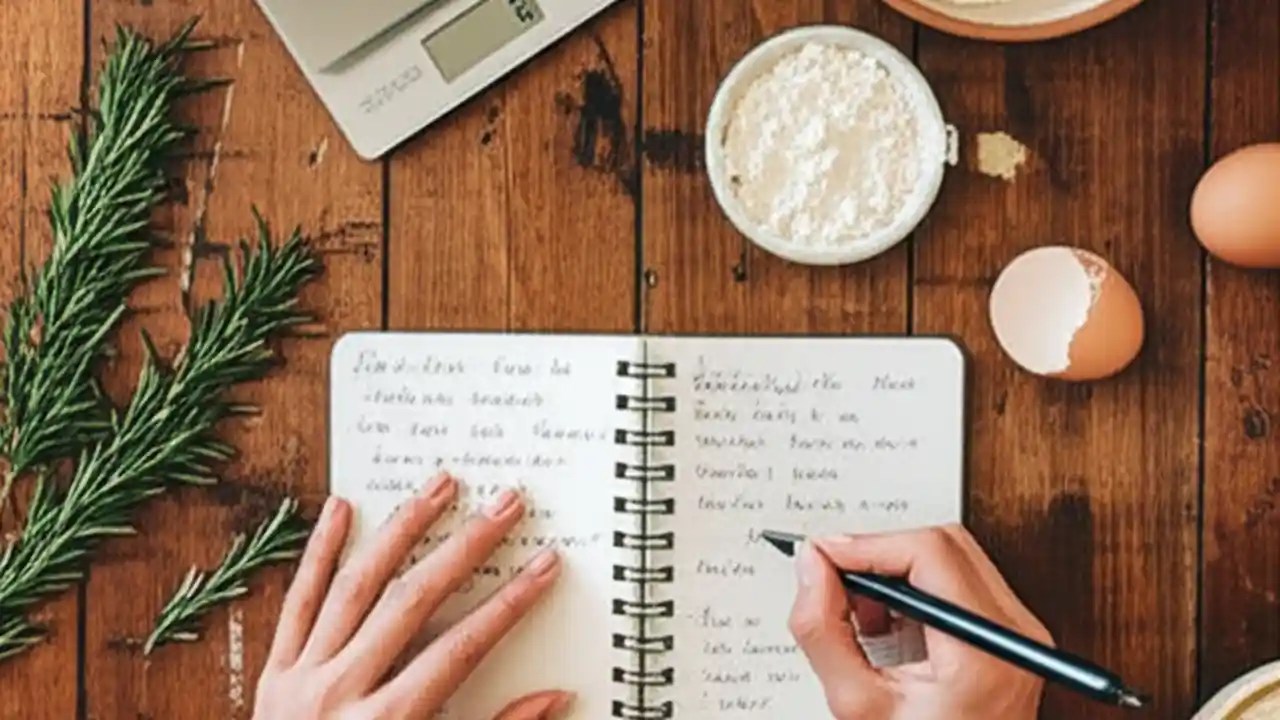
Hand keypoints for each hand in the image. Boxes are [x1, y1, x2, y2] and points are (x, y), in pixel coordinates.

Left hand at [254, 473, 571, 719]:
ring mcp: (302, 678)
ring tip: (439, 485)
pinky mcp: (274, 672)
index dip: (510, 603)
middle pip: (415, 602)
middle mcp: (343, 693)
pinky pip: (298, 600)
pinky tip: (340, 508)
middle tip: (505, 505)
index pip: (463, 647)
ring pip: (357, 585)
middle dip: (467, 548)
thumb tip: (555, 696)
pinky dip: (319, 551)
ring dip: (403, 530)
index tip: (545, 565)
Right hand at [789, 524, 1050, 719]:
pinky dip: (913, 590)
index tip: (822, 554)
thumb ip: (824, 630)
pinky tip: (888, 627)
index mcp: (987, 653)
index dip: (867, 545)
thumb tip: (812, 566)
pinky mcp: (1010, 634)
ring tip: (863, 618)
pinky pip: (959, 581)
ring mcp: (1020, 633)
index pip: (929, 554)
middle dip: (878, 556)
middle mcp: (1017, 634)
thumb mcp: (857, 706)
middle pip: (942, 545)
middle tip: (834, 583)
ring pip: (950, 557)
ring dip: (894, 573)